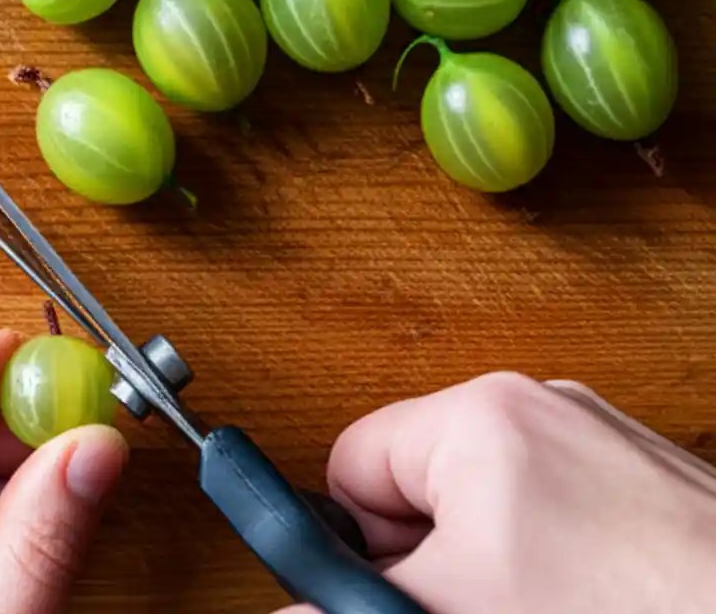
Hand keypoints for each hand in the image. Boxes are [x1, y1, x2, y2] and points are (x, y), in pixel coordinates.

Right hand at [284, 372, 715, 613]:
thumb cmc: (644, 610)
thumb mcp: (455, 610)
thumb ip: (354, 604)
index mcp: (483, 415)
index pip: (352, 460)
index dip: (355, 538)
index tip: (384, 585)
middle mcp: (545, 409)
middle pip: (421, 486)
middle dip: (429, 557)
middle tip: (474, 602)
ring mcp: (605, 444)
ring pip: (491, 510)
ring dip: (492, 567)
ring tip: (539, 605)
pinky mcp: (650, 486)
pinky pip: (558, 520)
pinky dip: (555, 567)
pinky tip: (580, 602)